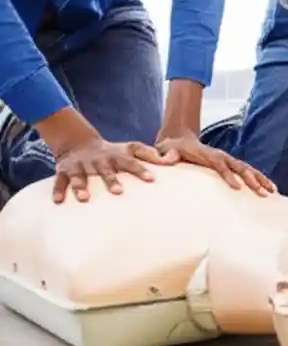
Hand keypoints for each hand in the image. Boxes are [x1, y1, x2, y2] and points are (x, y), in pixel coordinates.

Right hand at [52, 138, 168, 203]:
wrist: (79, 144)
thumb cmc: (113, 152)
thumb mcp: (131, 149)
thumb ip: (150, 154)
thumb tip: (172, 160)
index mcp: (116, 157)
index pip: (131, 163)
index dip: (141, 170)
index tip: (151, 179)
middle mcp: (99, 161)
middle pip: (106, 171)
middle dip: (111, 181)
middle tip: (118, 191)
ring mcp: (81, 166)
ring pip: (81, 177)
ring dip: (82, 187)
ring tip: (85, 198)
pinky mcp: (64, 171)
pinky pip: (60, 181)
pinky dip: (58, 190)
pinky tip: (58, 201)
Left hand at [155, 131, 275, 195]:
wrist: (178, 140)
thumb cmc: (171, 149)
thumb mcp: (166, 151)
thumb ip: (167, 156)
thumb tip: (166, 160)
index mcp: (208, 155)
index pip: (220, 165)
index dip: (228, 175)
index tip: (237, 188)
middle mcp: (221, 156)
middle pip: (240, 167)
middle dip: (252, 179)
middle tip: (261, 193)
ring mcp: (227, 160)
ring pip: (247, 169)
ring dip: (260, 179)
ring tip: (272, 191)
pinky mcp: (229, 165)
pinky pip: (247, 172)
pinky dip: (259, 179)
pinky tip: (269, 189)